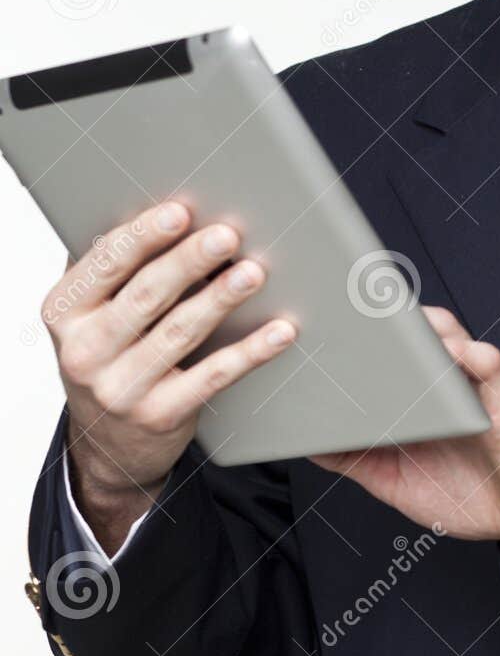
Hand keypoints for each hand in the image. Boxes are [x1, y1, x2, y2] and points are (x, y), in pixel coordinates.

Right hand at [41, 202, 297, 552]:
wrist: (106, 444)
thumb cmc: (108, 356)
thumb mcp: (91, 314)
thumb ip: (113, 268)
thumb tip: (166, 212)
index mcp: (64, 311)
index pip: (105, 264)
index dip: (144, 236)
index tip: (180, 212)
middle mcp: (84, 351)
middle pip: (146, 295)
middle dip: (190, 261)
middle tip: (227, 236)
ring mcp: (120, 389)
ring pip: (179, 333)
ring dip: (221, 299)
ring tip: (253, 273)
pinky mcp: (159, 416)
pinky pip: (212, 377)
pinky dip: (250, 352)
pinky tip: (278, 331)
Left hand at [309, 306, 499, 547]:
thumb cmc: (475, 495)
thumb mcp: (400, 484)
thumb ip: (360, 463)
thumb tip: (311, 445)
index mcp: (417, 405)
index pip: (386, 360)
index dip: (359, 342)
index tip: (323, 332)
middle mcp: (445, 390)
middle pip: (417, 341)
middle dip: (389, 320)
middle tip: (355, 307)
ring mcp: (475, 394)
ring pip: (453, 344)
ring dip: (430, 329)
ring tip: (404, 320)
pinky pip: (492, 374)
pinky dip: (478, 359)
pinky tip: (464, 352)